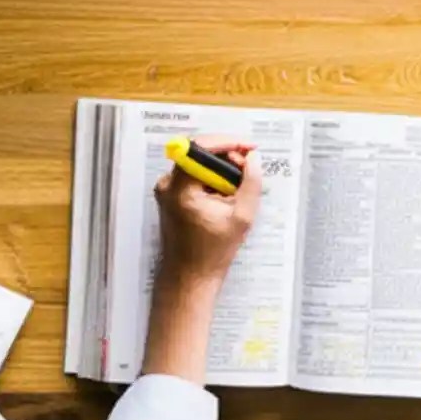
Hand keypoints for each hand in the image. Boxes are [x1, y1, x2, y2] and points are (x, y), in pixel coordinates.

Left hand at [143, 135, 262, 384]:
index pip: (201, 147)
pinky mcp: (171, 197)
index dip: (227, 142)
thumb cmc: (212, 252)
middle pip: (200, 153)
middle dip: (227, 158)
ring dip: (221, 172)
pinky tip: (225, 199)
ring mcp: (167, 190)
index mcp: (180, 188)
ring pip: (199, 165)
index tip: (247, 148)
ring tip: (237, 192)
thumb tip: (253, 159)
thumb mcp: (242, 217)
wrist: (189, 277)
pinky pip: (194, 177)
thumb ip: (250, 183)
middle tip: (247, 170)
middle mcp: (168, 185)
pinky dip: (212, 181)